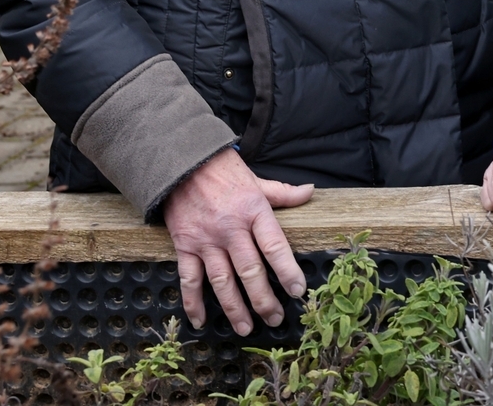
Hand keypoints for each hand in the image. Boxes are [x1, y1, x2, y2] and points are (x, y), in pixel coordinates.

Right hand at [162, 147, 314, 334]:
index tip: (298, 291)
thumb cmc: (224, 172)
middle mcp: (231, 229)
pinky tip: (201, 321)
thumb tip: (310, 192)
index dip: (287, 271)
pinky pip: (189, 279)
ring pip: (222, 281)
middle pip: (250, 271)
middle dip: (263, 299)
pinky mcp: (184, 246)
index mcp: (254, 212)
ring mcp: (206, 240)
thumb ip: (283, 193)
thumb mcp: (257, 180)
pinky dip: (193, 302)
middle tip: (275, 319)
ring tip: (246, 328)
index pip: (275, 247)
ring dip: (234, 308)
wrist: (182, 163)